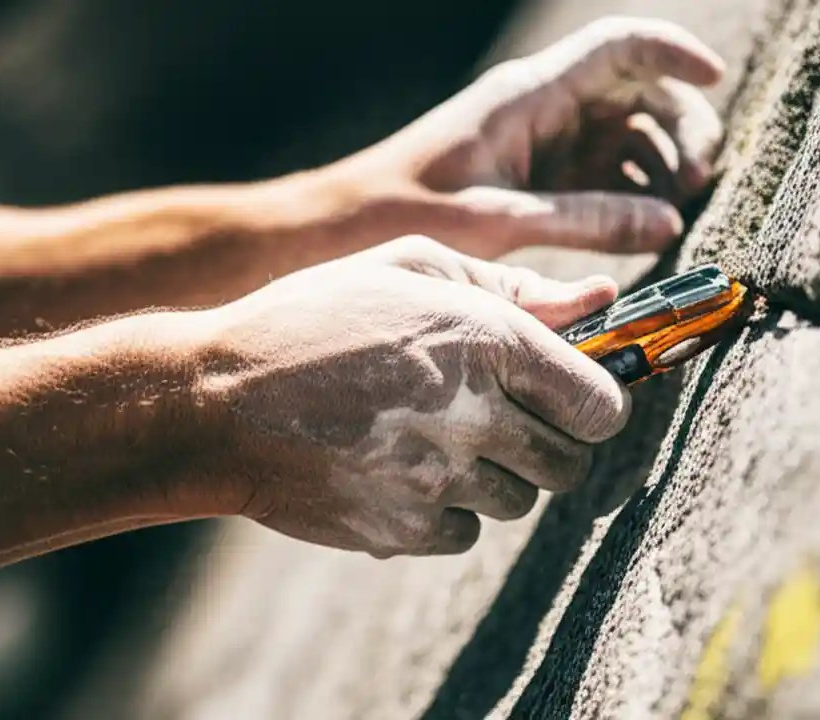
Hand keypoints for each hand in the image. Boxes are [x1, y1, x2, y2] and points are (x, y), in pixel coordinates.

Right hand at [175, 236, 631, 557]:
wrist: (218, 402)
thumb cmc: (316, 316)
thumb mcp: (411, 267)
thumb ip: (516, 286)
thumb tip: (601, 299)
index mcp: (488, 340)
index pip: (600, 404)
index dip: (595, 403)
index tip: (571, 399)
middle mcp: (474, 416)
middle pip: (569, 463)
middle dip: (549, 444)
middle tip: (501, 420)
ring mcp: (439, 481)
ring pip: (519, 501)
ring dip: (495, 475)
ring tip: (436, 437)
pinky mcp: (404, 531)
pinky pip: (466, 534)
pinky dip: (447, 512)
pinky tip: (402, 470)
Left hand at [336, 16, 724, 258]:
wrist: (348, 230)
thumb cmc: (408, 214)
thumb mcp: (503, 220)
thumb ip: (587, 219)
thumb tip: (670, 221)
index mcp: (530, 95)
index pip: (619, 48)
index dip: (674, 53)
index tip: (717, 80)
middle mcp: (545, 109)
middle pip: (639, 93)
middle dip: (680, 128)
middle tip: (697, 183)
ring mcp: (546, 143)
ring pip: (628, 136)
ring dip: (660, 167)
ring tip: (673, 215)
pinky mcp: (540, 179)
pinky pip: (604, 175)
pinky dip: (631, 196)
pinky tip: (645, 229)